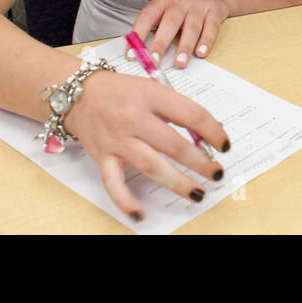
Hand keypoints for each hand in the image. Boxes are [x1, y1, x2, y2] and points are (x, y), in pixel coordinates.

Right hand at [64, 69, 227, 217]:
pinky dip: (126, 201)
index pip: (191, 114)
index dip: (213, 131)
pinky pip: (114, 183)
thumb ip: (176, 108)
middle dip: (200, 162)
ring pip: (151, 165)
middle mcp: (134, 119)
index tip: (224, 145)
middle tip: (217, 173)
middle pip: (174, 145)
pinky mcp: (102, 157)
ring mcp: (117, 140)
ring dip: (177, 182)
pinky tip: (141, 214)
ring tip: (198, 193)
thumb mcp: (151, 88)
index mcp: (151, 96)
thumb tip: (208, 131)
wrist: (77, 93)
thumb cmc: (120, 90)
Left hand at [132, 0, 234, 67]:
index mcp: (163, 3)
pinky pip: (211, 28)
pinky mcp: (215, 12)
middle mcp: (180, 3)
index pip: (147, 16)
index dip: (138, 34)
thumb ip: (153, 30)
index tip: (133, 54)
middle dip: (161, 43)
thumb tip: (139, 56)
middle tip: (155, 60)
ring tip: (179, 63)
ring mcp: (198, 6)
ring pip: (191, 27)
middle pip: (170, 22)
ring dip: (185, 46)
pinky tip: (201, 53)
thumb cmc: (184, 11)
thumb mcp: (166, 14)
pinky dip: (206, 42)